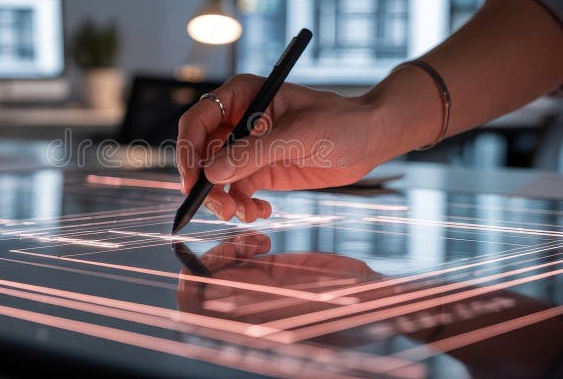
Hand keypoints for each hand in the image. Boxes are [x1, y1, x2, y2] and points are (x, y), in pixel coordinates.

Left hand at [175, 232, 380, 324]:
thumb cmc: (341, 309)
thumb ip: (250, 305)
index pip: (192, 306)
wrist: (370, 299)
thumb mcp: (295, 305)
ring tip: (256, 241)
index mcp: (244, 321)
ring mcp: (254, 288)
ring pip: (218, 263)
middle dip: (212, 256)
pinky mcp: (269, 272)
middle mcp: (243, 305)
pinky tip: (265, 240)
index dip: (192, 280)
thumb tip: (209, 298)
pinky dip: (244, 242)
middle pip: (200, 280)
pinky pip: (240, 255)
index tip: (211, 259)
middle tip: (236, 245)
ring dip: (229, 245)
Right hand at [176, 74, 385, 222]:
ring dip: (223, 199)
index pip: (199, 120)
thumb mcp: (297, 135)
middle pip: (202, 153)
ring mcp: (248, 148)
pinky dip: (242, 206)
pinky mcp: (260, 170)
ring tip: (243, 214)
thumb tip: (212, 173)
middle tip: (220, 207)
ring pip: (216, 177)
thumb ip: (253, 154)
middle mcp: (238, 121)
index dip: (188, 150)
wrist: (371, 138)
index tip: (192, 179)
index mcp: (242, 96)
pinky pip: (237, 191)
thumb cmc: (340, 121)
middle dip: (205, 183)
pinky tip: (261, 211)